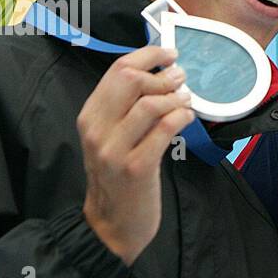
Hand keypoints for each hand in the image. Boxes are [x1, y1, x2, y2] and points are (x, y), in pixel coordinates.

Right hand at [78, 45, 193, 266]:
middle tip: (182, 78)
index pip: (117, 71)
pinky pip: (165, 129)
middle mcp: (97, 129)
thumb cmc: (117, 178)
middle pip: (131, 81)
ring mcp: (115, 149)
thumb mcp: (111, 138)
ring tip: (187, 100)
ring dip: (176, 97)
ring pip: (151, 103)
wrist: (111, 224)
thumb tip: (160, 75)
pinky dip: (181, 117)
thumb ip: (126, 109)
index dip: (147, 55)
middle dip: (163, 74)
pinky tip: (187, 117)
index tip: (169, 53)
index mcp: (90, 116)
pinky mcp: (136, 167)